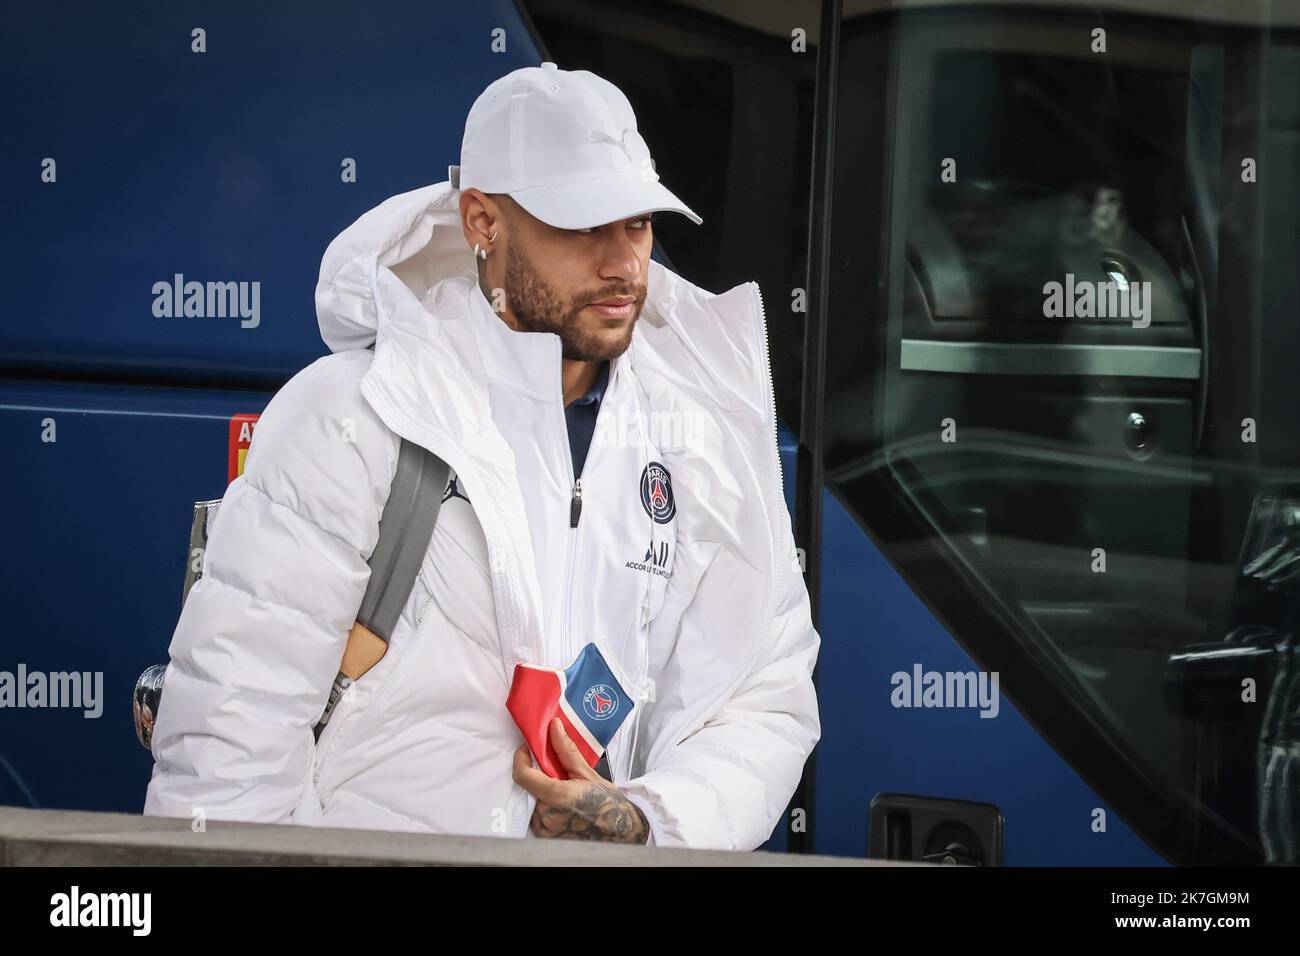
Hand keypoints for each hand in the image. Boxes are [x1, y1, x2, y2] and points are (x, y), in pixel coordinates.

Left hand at [511, 717, 649, 843]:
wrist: (619, 831)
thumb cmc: (607, 802)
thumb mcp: (588, 773)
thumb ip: (566, 750)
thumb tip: (554, 727)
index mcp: (557, 797)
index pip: (523, 775)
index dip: (521, 758)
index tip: (528, 749)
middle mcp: (547, 816)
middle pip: (527, 786)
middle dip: (536, 774)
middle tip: (554, 771)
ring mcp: (545, 830)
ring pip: (531, 800)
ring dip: (540, 790)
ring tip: (562, 788)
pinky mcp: (544, 837)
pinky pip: (536, 814)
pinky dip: (544, 804)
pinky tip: (561, 804)